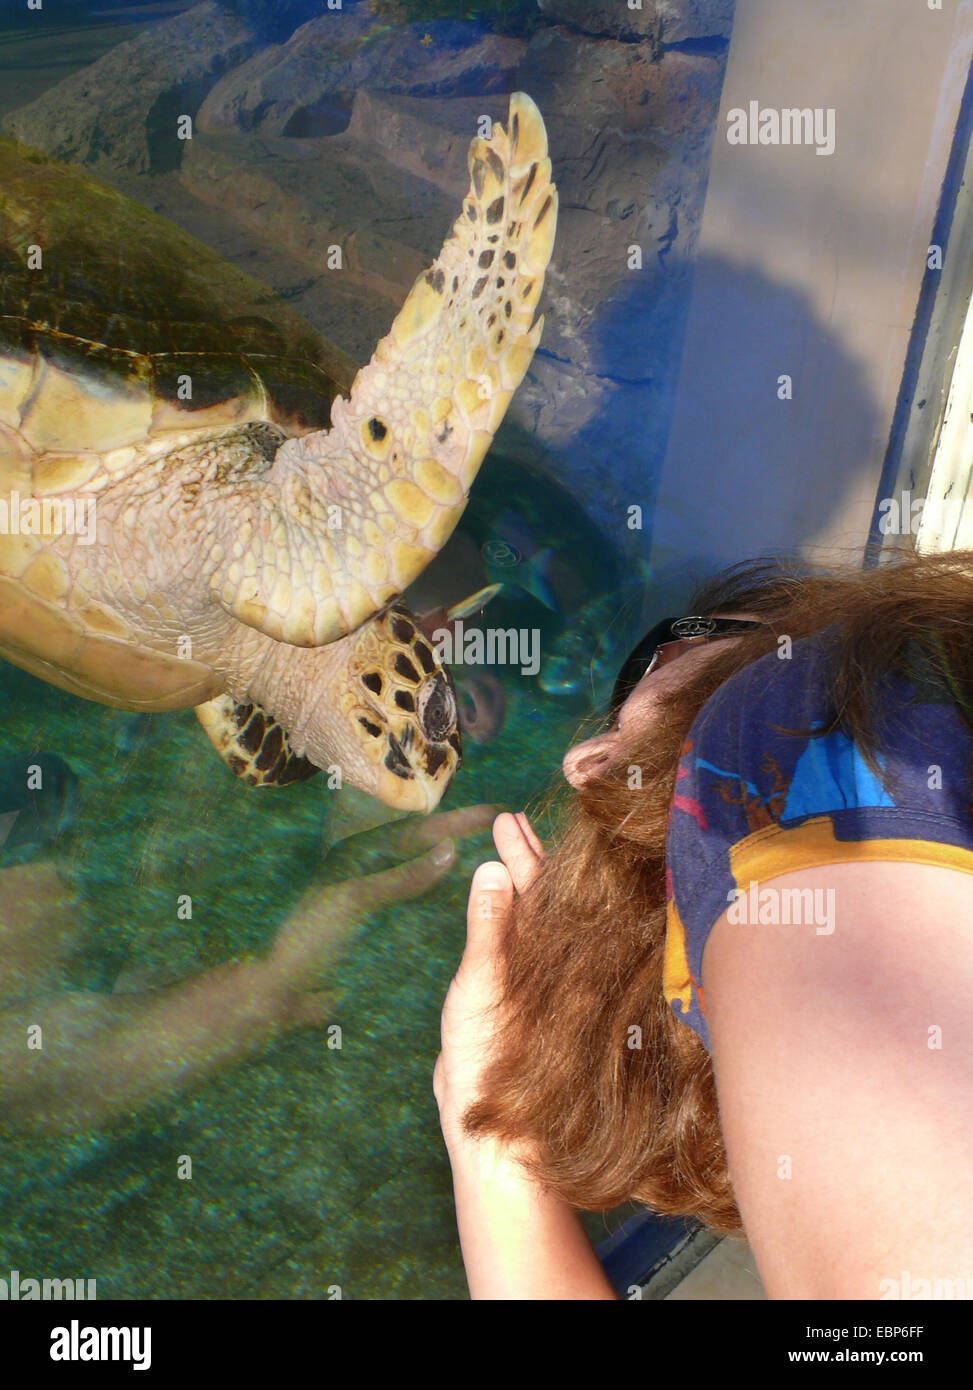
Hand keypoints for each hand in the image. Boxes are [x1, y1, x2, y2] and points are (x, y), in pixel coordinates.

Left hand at [262, 803, 500, 1028]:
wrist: (280, 992)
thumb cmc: (313, 939)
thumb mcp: (356, 901)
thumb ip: (404, 877)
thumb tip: (453, 849)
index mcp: (361, 853)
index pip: (420, 830)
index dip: (460, 820)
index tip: (498, 811)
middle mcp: (370, 871)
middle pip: (427, 850)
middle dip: (465, 841)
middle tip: (508, 837)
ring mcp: (376, 902)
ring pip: (426, 880)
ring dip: (459, 873)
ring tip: (499, 870)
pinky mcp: (378, 931)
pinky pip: (420, 911)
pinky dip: (445, 906)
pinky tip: (469, 915)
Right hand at [434, 811, 545, 1153]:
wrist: (491, 1127)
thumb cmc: (493, 1060)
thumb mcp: (482, 986)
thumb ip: (488, 927)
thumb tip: (493, 868)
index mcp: (554, 955)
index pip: (544, 889)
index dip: (526, 852)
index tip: (508, 819)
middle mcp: (554, 963)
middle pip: (546, 898)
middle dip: (526, 858)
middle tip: (509, 820)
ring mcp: (538, 980)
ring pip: (534, 918)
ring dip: (518, 880)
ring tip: (505, 845)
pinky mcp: (521, 997)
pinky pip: (520, 941)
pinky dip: (508, 913)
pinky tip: (498, 900)